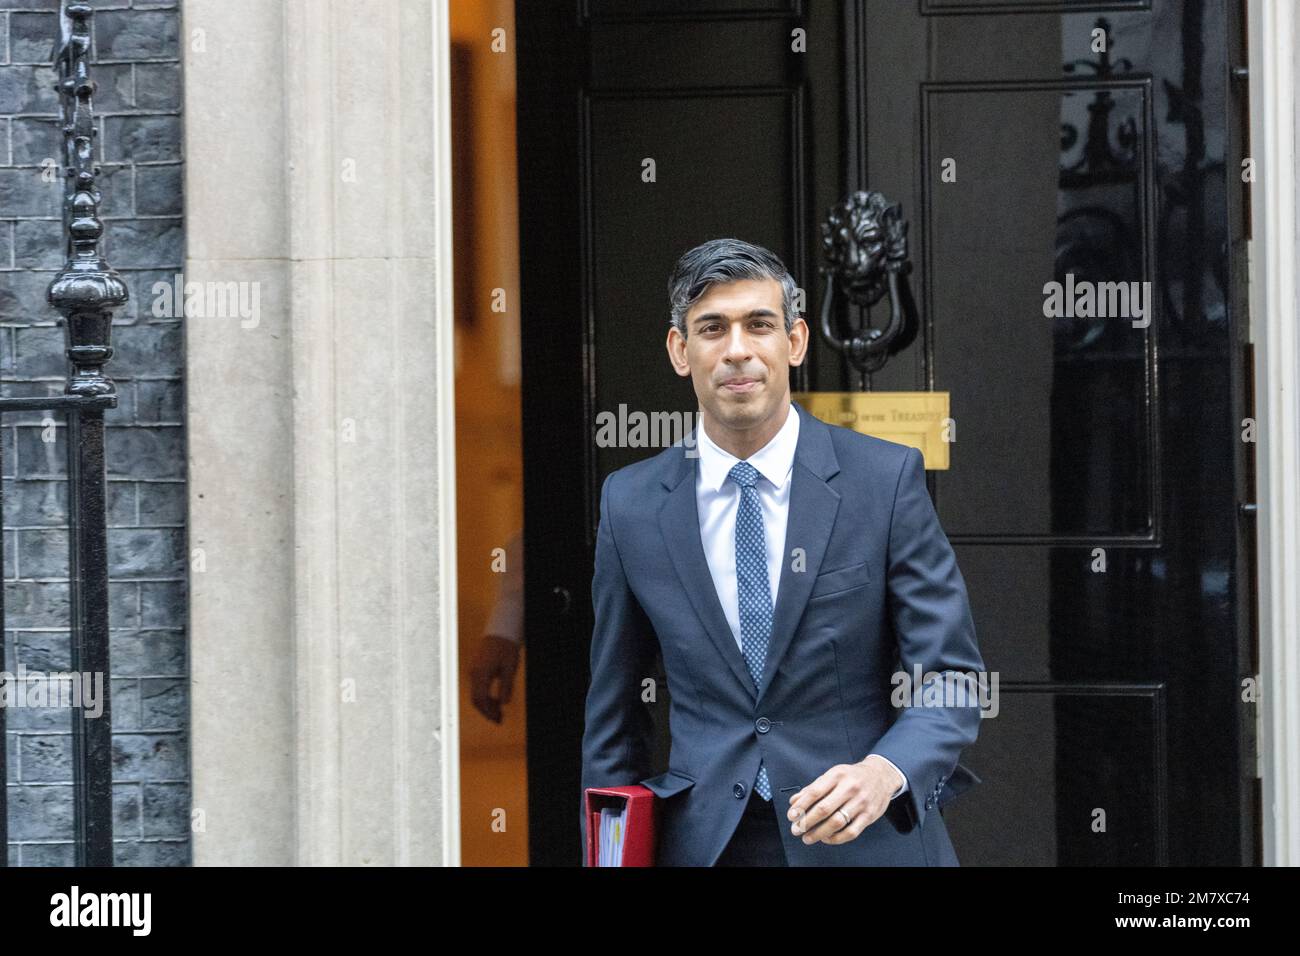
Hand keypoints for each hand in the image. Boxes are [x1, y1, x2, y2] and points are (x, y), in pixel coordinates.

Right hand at [469, 633, 520, 722]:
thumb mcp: (510, 667)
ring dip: (486, 705)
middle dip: (486, 711)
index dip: (488, 712)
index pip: (480, 699)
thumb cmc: (506, 647)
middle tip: (499, 720)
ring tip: (499, 712)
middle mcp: (473, 672)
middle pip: (475, 699)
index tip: (498, 719)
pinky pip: (476, 687)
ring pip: (475, 694)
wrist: (500, 631)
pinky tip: (495, 701)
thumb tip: (504, 703)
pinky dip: (484, 696)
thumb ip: (506, 685)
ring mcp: (472, 670)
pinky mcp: (475, 669)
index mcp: (481, 672)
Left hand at [785, 755, 903, 845]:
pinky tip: (827, 838)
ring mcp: (861, 802)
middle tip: (796, 830)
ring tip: (807, 838)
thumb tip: (794, 802)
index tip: (791, 816)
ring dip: (819, 833)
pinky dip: (836, 838)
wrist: (881, 775)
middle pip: (824, 808)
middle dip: (807, 822)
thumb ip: (813, 788)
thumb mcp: (832, 775)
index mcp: (837, 775)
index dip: (801, 806)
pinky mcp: (869, 815)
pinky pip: (851, 832)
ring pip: (837, 822)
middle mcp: (849, 788)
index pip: (815, 792)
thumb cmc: (852, 776)